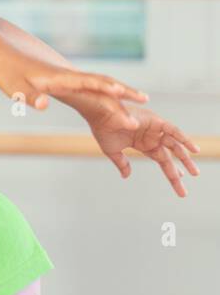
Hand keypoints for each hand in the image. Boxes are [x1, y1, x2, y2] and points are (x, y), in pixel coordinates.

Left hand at [0, 47, 146, 111]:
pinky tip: (113, 97)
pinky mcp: (64, 78)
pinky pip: (91, 84)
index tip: (126, 96)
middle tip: (146, 100)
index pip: (89, 83)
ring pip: (99, 81)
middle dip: (123, 91)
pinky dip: (107, 90)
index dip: (108, 90)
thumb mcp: (13, 89)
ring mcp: (68, 76)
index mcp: (59, 77)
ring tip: (140, 98)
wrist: (1, 53)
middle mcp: (68, 75)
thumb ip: (27, 97)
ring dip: (119, 89)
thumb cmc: (7, 72)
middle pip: (102, 81)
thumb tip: (42, 106)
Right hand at [77, 100, 199, 196]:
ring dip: (186, 158)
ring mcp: (154, 130)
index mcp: (142, 144)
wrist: (99, 115)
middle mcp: (151, 137)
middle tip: (192, 177)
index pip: (160, 159)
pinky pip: (174, 131)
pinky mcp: (157, 122)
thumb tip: (126, 176)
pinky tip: (193, 150)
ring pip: (175, 146)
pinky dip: (184, 139)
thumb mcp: (113, 151)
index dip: (170, 170)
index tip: (179, 179)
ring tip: (194, 172)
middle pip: (170, 155)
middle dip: (179, 168)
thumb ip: (122, 163)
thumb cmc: (102, 129)